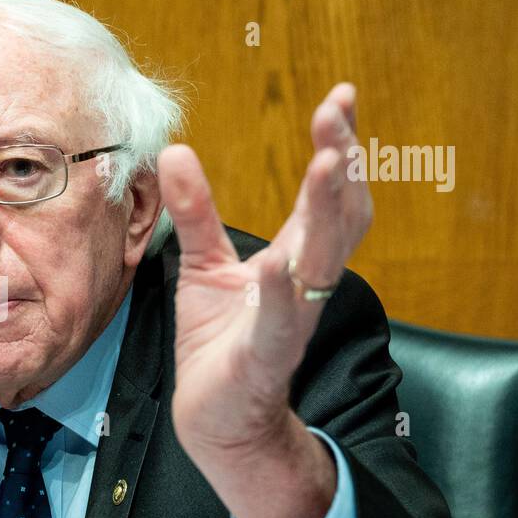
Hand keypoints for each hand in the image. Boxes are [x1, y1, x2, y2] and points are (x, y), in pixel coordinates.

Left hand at [156, 83, 369, 517]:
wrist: (215, 420)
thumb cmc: (218, 343)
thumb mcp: (202, 266)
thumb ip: (195, 211)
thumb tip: (176, 149)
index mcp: (294, 259)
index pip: (328, 194)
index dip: (338, 146)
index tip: (340, 98)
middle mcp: (304, 284)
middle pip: (338, 215)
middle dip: (341, 163)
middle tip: (337, 114)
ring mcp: (292, 319)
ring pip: (322, 260)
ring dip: (327, 212)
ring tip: (330, 163)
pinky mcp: (268, 356)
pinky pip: (283, 322)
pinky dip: (283, 294)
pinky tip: (279, 267)